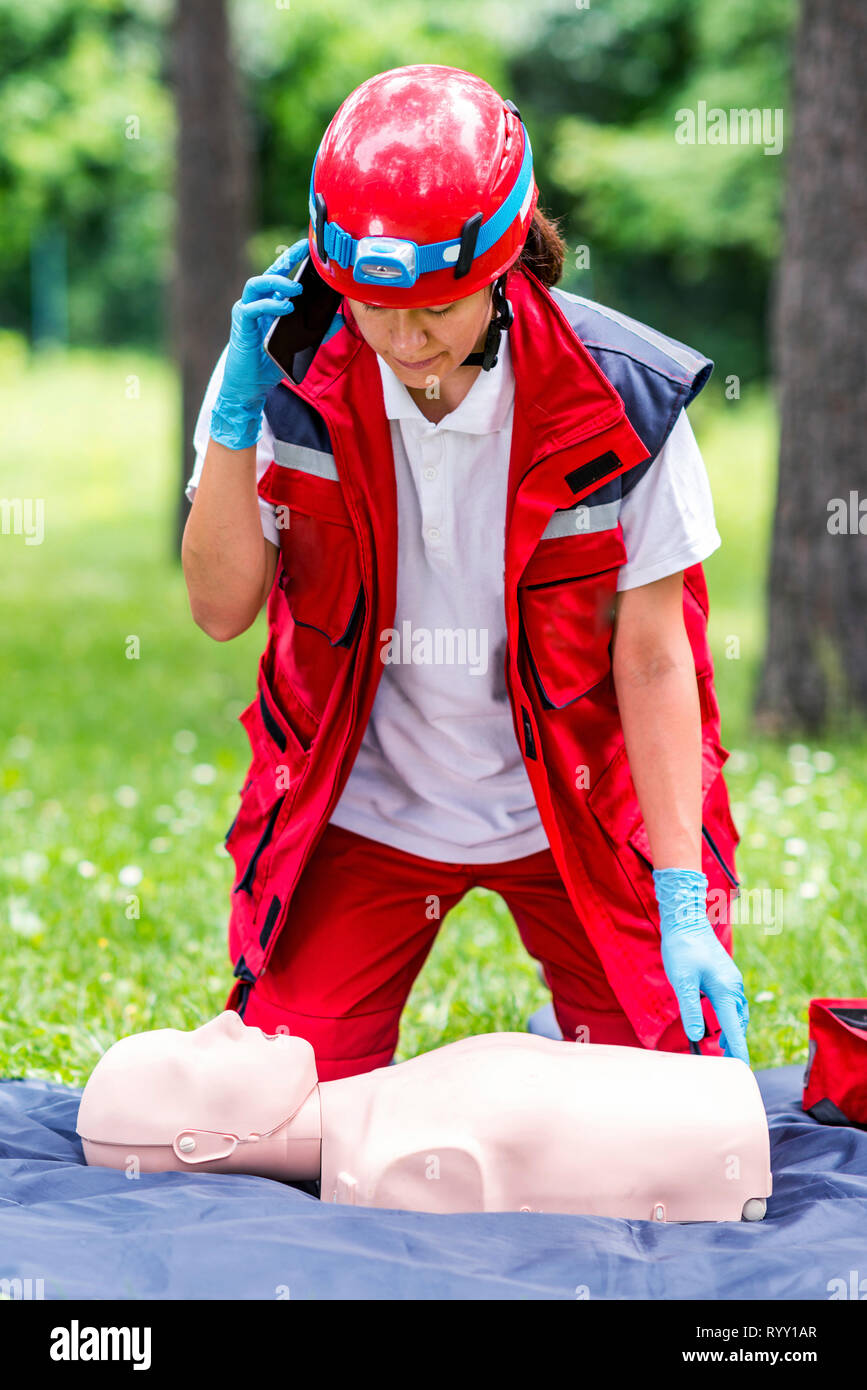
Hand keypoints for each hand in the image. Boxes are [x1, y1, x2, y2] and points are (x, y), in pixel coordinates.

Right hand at [210, 238, 307, 449]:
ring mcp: (247, 311)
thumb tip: (338, 316)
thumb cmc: (271, 362)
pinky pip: (252, 308)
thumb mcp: (300, 344)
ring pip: (257, 284)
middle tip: (305, 252)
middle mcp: (257, 302)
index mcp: (271, 304)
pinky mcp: (241, 324)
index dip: (294, 258)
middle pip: (270, 272)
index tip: (310, 246)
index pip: (283, 274)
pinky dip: (270, 305)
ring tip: (297, 289)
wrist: (250, 386)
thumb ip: (317, 329)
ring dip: (277, 282)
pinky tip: (286, 308)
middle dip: (287, 259)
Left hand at [652, 867, 750, 1064]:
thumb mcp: (682, 981)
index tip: (742, 1070)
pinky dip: (728, 1015)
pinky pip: (732, 1001)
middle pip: (739, 1022)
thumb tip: (696, 1035)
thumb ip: (690, 1009)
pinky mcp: (725, 975)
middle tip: (728, 1062)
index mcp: (725, 990)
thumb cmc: (682, 949)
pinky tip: (718, 1019)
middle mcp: (733, 986)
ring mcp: (731, 979)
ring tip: (721, 1046)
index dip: (737, 1050)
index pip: (734, 1028)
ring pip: (736, 1012)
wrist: (686, 920)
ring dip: (732, 1029)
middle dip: (735, 1042)